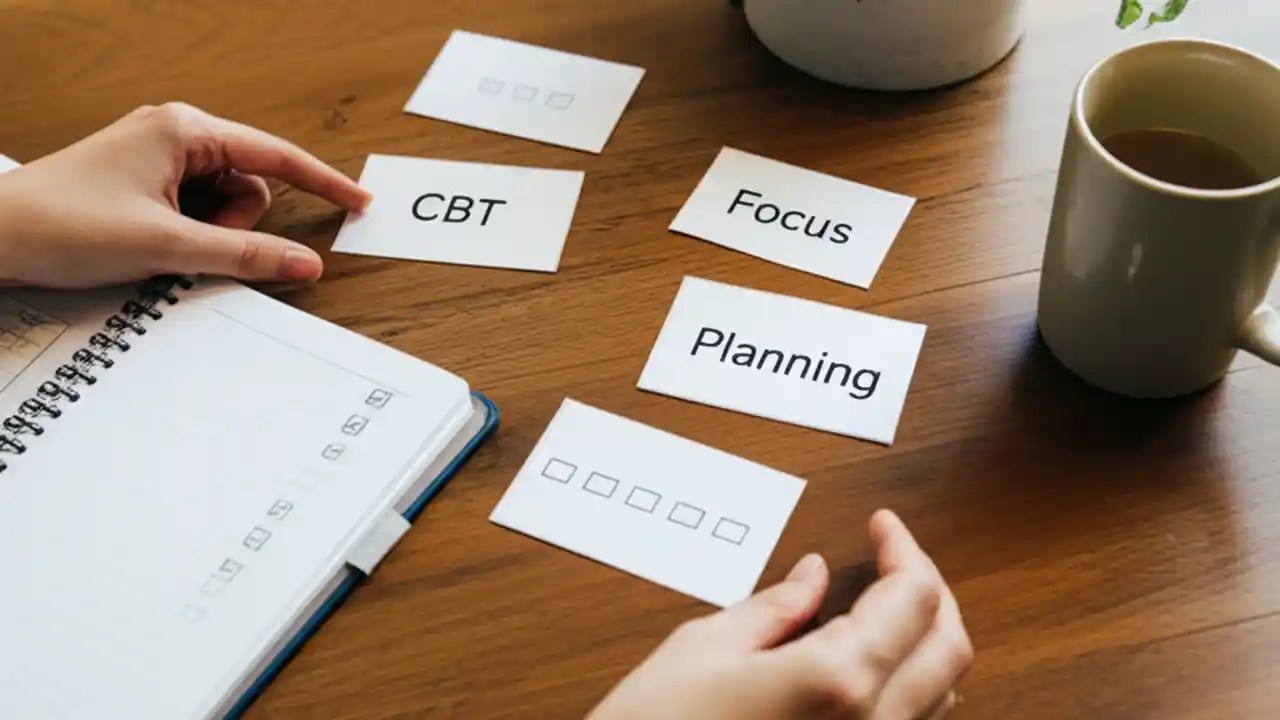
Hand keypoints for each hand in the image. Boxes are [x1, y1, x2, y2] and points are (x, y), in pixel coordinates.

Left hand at [0, 102, 369, 288]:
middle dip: (237, 224)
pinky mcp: (141, 180)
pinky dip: (190, 232)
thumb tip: (305, 263)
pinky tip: (156, 245)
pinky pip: (194, 207)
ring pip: (222, 200)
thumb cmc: (64, 224)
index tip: (358, 202)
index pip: (277, 156)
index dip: (323, 183)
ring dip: (211, 232)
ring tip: (165, 248)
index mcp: (184, 130)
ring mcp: (156, 157)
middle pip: (249, 184)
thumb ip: (246, 255)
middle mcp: (174, 134)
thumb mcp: (167, 245)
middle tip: (196, 247)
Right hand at [589, 511, 971, 719]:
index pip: (913, 597)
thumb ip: (775, 608)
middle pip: (950, 646)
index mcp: (838, 680)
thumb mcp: (706, 649)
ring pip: (943, 692)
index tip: (882, 527)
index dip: (905, 549)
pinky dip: (911, 683)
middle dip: (932, 589)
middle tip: (895, 556)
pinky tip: (873, 661)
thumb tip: (812, 576)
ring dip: (928, 637)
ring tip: (889, 601)